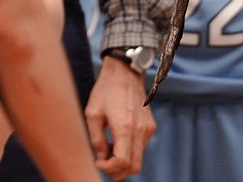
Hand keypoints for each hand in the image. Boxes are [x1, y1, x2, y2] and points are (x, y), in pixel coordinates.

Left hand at [85, 56, 155, 177]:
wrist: (125, 71)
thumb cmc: (106, 90)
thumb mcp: (93, 114)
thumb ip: (96, 139)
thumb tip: (101, 157)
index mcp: (125, 127)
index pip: (122, 162)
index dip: (109, 168)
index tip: (98, 161)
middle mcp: (140, 130)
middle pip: (134, 167)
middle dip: (117, 171)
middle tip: (103, 161)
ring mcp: (148, 128)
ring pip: (139, 159)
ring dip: (123, 161)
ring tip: (108, 147)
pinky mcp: (150, 126)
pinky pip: (141, 148)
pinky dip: (129, 151)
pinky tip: (116, 139)